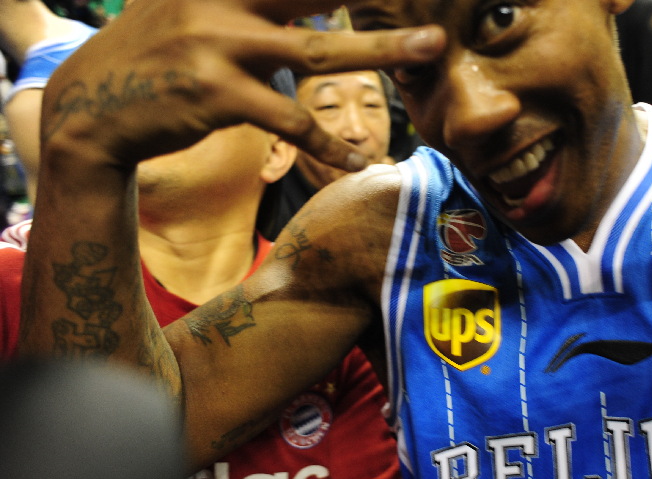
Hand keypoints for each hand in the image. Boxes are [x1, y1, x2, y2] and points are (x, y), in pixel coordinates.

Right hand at [40, 0, 444, 171]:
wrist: (91, 107)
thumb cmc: (153, 57)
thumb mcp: (187, 5)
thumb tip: (305, 2)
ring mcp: (218, 43)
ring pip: (318, 47)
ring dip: (381, 48)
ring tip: (430, 46)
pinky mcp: (216, 93)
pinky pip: (289, 119)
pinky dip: (327, 143)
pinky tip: (357, 160)